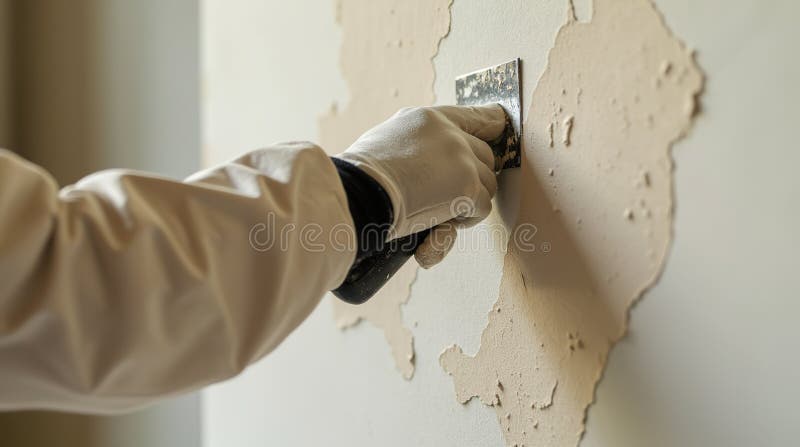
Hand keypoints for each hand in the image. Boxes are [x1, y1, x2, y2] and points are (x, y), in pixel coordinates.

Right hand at [335, 105, 505, 242]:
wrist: (358, 196)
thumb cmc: (360, 179)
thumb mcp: (385, 143)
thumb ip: (414, 145)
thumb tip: (430, 167)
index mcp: (428, 119)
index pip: (473, 115)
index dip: (490, 123)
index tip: (501, 124)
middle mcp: (450, 133)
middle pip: (485, 156)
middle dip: (473, 180)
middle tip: (447, 198)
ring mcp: (461, 159)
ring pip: (487, 184)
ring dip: (467, 203)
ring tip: (436, 212)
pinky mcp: (467, 187)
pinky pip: (482, 208)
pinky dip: (463, 221)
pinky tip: (438, 223)